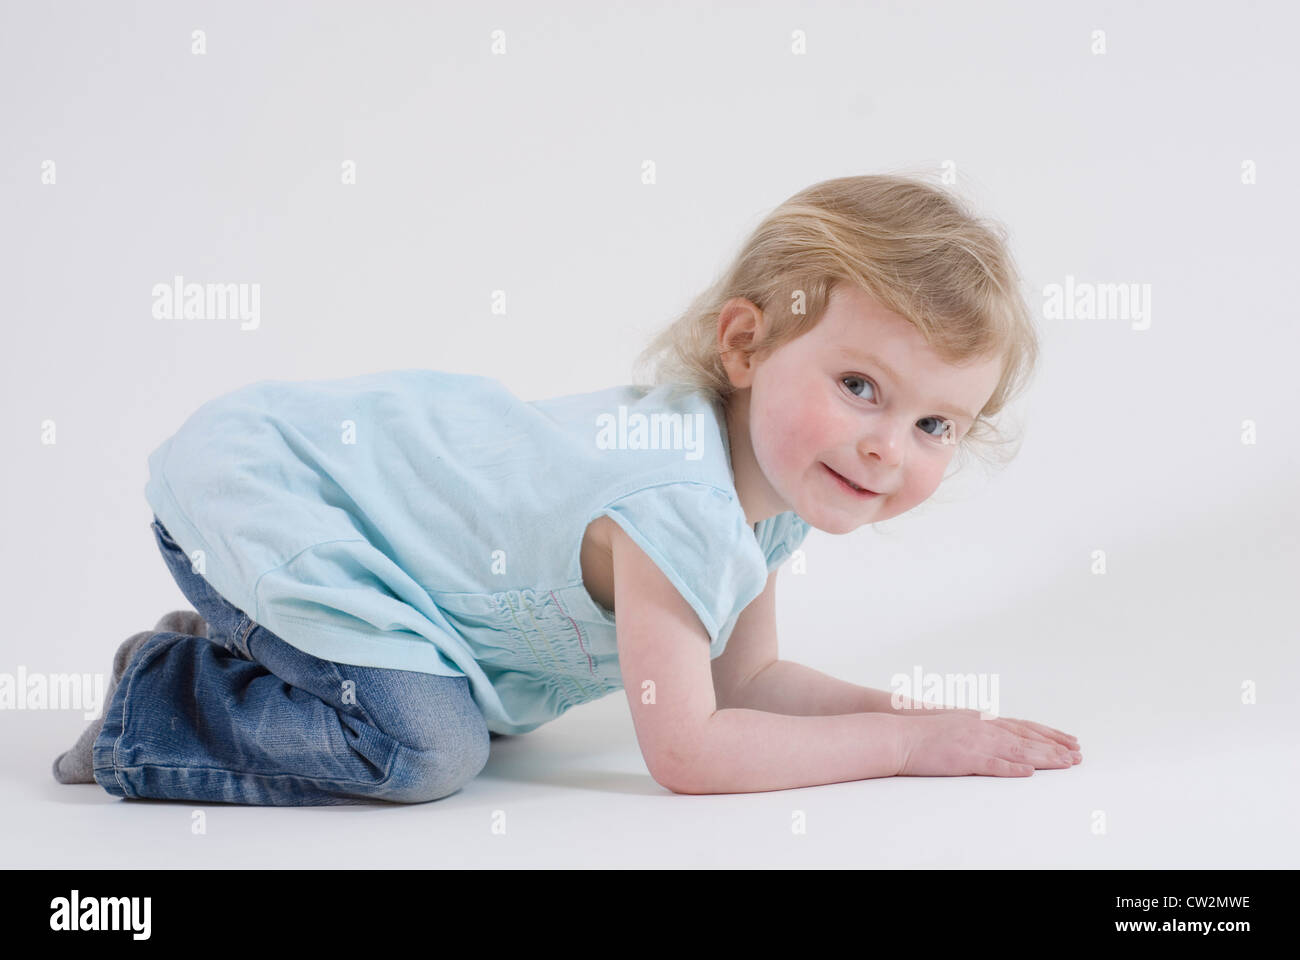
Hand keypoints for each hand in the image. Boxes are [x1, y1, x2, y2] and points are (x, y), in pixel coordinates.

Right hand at [896, 711, 1081, 776]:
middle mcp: (984, 727)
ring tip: (1066, 763)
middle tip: (1078, 755)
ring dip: (1044, 757)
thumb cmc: (924, 732)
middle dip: (1055, 747)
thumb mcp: (957, 724)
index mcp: (983, 720)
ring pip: (1017, 750)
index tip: (1069, 741)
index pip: (1024, 726)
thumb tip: (996, 735)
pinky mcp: (964, 757)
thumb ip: (978, 729)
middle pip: (1027, 738)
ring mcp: (975, 742)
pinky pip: (993, 764)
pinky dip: (1012, 769)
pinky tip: (1029, 773)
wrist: (899, 734)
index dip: (1048, 734)